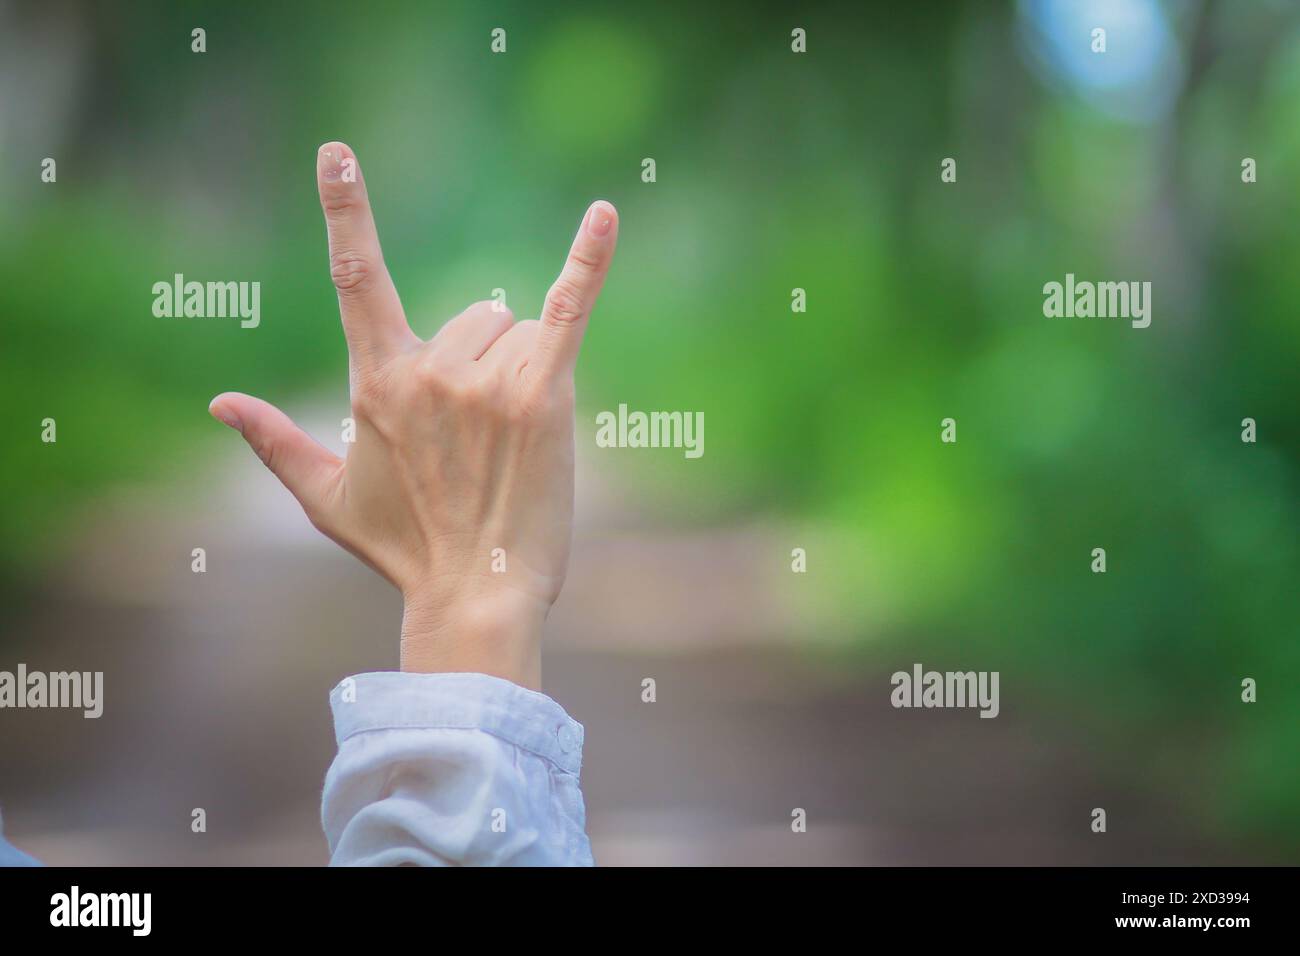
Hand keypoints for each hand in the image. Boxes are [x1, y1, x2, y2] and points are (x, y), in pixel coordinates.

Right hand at [209, 142, 618, 689]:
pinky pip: (568, 309)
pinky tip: (606, 212)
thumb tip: (220, 402)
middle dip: (486, 364)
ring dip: (525, 375)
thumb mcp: (325, 497)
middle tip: (482, 440)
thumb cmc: (403, 550)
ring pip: (521, 332)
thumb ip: (274, 441)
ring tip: (513, 444)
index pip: (358, 278)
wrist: (475, 594)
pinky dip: (589, 260)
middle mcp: (429, 371)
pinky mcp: (543, 394)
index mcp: (377, 382)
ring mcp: (486, 380)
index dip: (346, 211)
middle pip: (476, 317)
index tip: (336, 153)